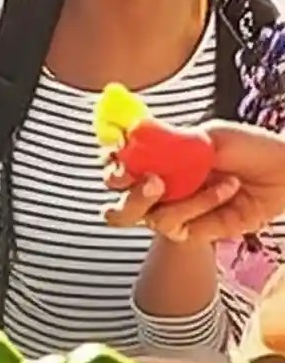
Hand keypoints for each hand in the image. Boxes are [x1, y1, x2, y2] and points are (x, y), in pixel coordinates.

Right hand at [104, 121, 284, 241]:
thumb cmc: (251, 148)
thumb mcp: (208, 136)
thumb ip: (168, 140)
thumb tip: (133, 131)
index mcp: (155, 159)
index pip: (115, 164)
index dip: (110, 165)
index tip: (119, 158)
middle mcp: (158, 187)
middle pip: (118, 202)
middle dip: (130, 194)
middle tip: (153, 182)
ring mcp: (173, 211)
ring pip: (145, 217)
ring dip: (180, 198)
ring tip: (217, 179)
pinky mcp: (192, 232)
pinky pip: (178, 226)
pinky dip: (202, 206)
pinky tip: (228, 189)